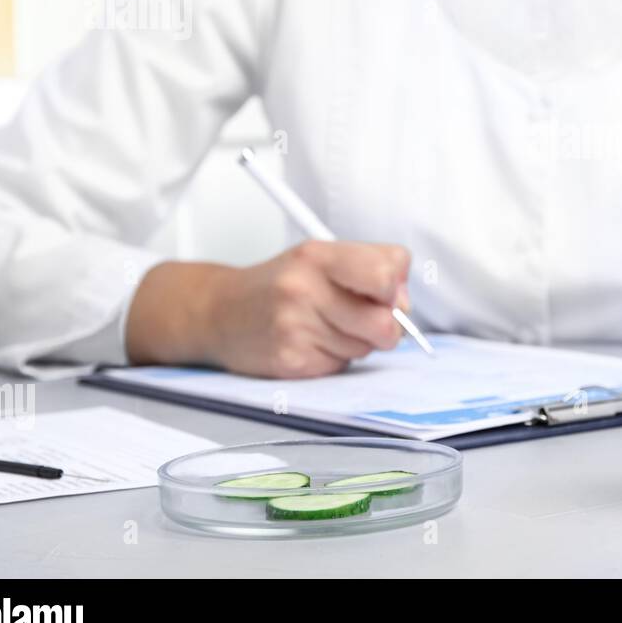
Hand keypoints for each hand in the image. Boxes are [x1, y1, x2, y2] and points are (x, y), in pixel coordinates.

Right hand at [126, 241, 410, 377]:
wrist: (218, 312)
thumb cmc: (278, 285)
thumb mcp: (321, 258)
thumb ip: (371, 269)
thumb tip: (404, 304)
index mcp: (317, 255)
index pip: (386, 271)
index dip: (394, 288)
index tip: (382, 293)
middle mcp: (304, 288)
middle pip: (385, 322)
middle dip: (384, 327)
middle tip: (362, 320)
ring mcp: (295, 327)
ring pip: (365, 348)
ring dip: (355, 343)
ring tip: (324, 327)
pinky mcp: (291, 361)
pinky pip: (340, 367)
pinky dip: (333, 359)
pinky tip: (309, 343)